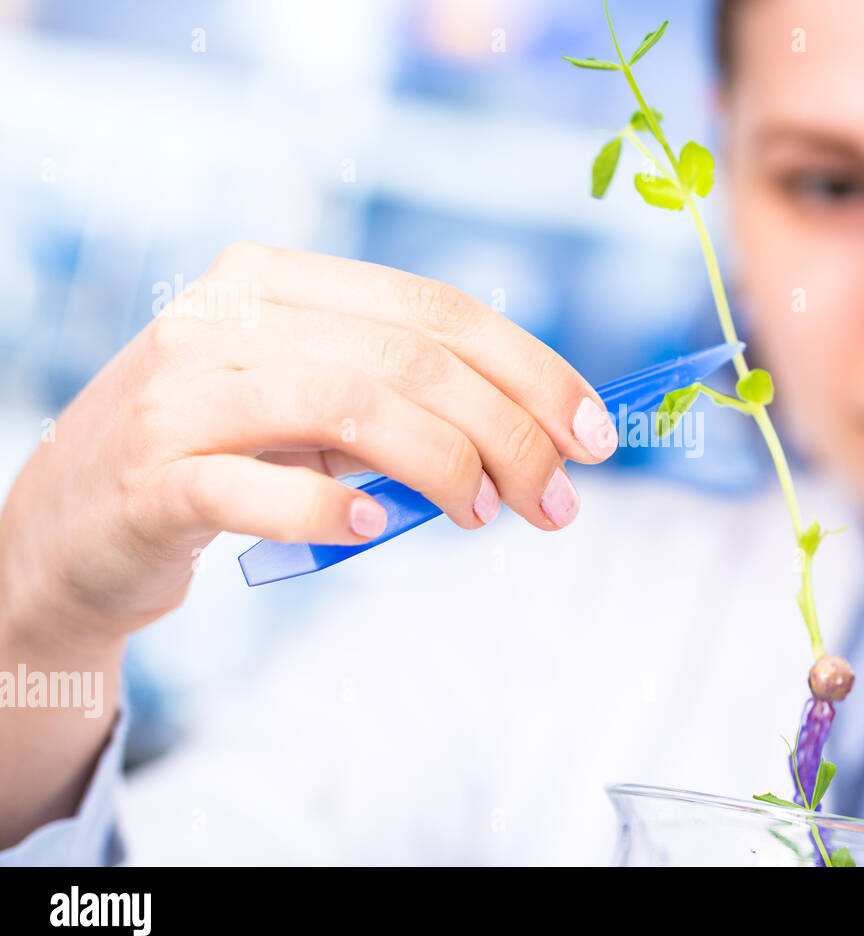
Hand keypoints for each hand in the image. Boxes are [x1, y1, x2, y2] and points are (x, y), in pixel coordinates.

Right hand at [0, 243, 618, 643]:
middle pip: (409, 358)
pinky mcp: (151, 475)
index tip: (594, 433)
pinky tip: (381, 529)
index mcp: (277, 280)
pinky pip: (258, 488)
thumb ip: (402, 402)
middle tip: (557, 499)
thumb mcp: (311, 406)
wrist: (71, 524)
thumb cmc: (222, 457)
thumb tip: (537, 438)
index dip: (531, 369)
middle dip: (509, 431)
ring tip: (486, 516)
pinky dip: (334, 509)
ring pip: (350, 405)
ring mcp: (183, 393)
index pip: (436, 310)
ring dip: (446, 466)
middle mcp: (227, 317)